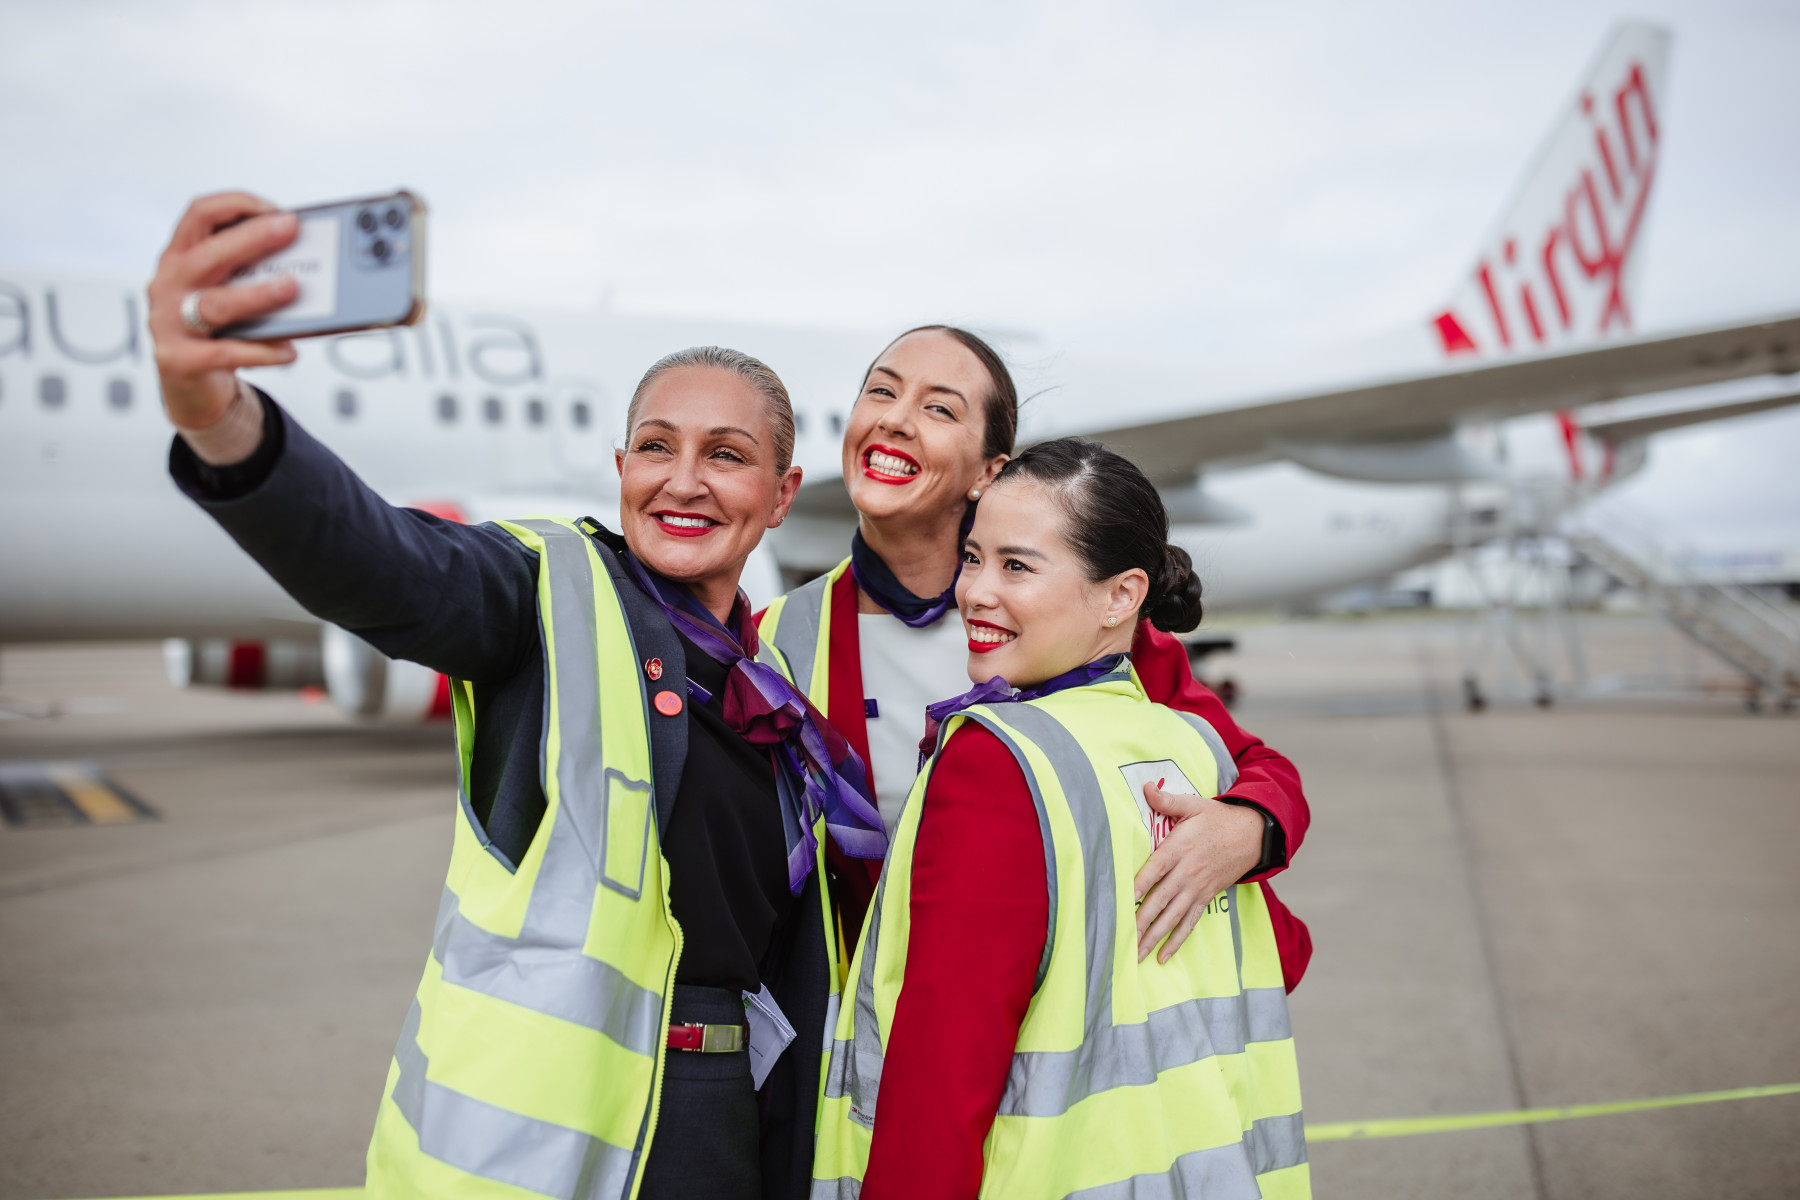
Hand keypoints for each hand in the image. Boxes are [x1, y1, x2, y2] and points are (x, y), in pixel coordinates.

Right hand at [147, 192, 301, 435]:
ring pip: (217, 304)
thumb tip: (306, 259)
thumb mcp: (228, 292)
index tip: (276, 210)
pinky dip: (262, 351)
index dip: (237, 205)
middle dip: (253, 238)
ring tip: (292, 288)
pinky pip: (226, 353)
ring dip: (258, 294)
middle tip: (291, 230)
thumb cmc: (217, 330)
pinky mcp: (181, 360)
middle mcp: (169, 285)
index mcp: (180, 258)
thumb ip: (252, 273)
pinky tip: (289, 351)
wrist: (192, 387)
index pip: (200, 214)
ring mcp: (170, 322)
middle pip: (209, 254)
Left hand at [1133, 782, 1264, 963]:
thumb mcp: (1193, 804)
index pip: (1154, 870)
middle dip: (1140, 922)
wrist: (1251, 834)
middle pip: (1160, 900)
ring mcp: (1197, 889)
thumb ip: (1167, 800)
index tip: (1121, 902)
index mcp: (1179, 848)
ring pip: (1172, 917)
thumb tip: (1146, 786)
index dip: (1138, 886)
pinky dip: (1176, 940)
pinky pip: (1189, 923)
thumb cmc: (1217, 818)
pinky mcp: (1205, 898)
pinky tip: (1162, 956)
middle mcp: (1187, 873)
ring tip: (1136, 955)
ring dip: (1154, 937)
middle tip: (1122, 939)